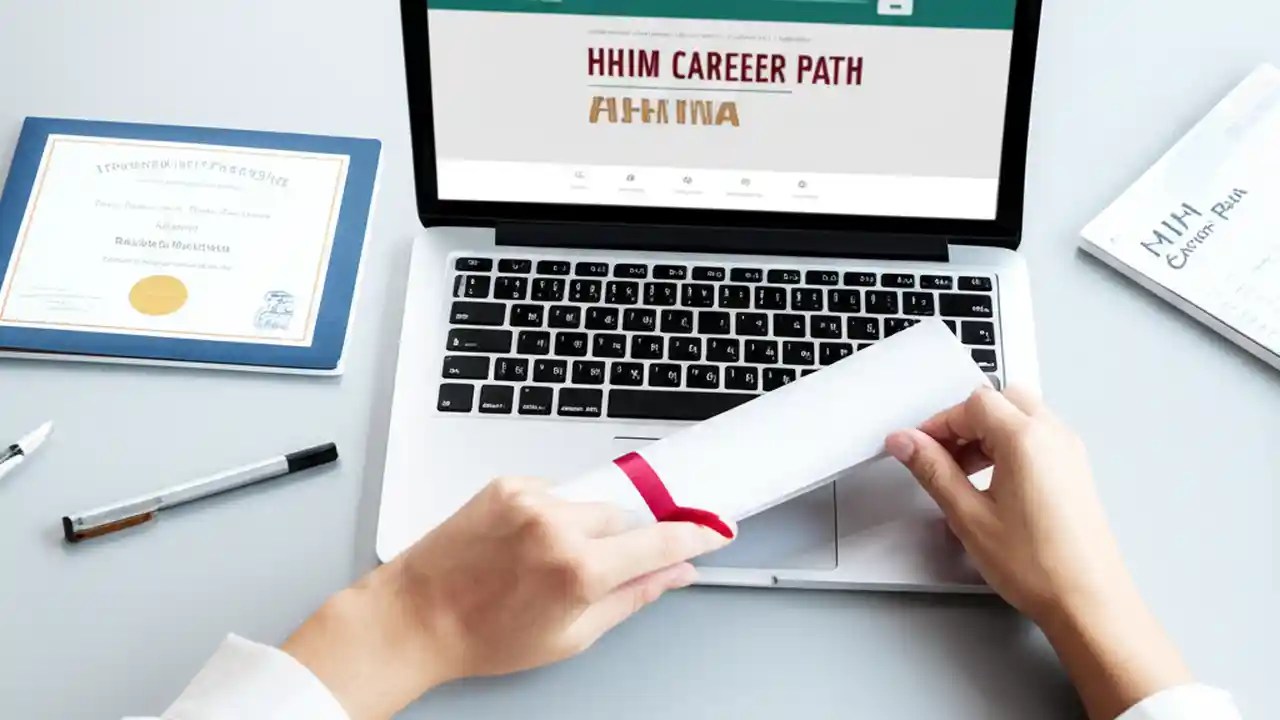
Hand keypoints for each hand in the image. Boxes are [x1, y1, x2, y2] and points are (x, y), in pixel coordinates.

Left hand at [283, 477, 732, 719]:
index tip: (714, 530)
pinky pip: (554, 494)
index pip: (660, 541)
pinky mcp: (507, 484)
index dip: (694, 536)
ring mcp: (530, 499)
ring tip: (543, 563)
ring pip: (591, 504)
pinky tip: (523, 545)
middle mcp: (558, 525)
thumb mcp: (572, 635)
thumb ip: (634, 597)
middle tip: (592, 573)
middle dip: (622, 543)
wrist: (416, 616)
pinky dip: (551, 516)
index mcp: (579, 570)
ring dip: (585, 528)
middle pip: (625, 518)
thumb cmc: (483, 636)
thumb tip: (676, 575)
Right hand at [886, 386, 1191, 719]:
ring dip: (988, 434)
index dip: (939, 423)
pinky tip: (993, 484)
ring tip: (964, 474)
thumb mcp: (968, 516)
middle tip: (941, 456)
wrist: (1088, 601)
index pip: (973, 405)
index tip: (918, 447)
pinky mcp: (1075, 470)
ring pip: (1021, 416)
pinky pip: (1038, 438)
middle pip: (1000, 402)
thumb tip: (908, 444)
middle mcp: (1053, 437)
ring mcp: (1069, 452)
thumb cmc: (1040, 566)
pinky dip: (1010, 446)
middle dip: (965, 423)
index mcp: (1026, 440)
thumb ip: (933, 471)